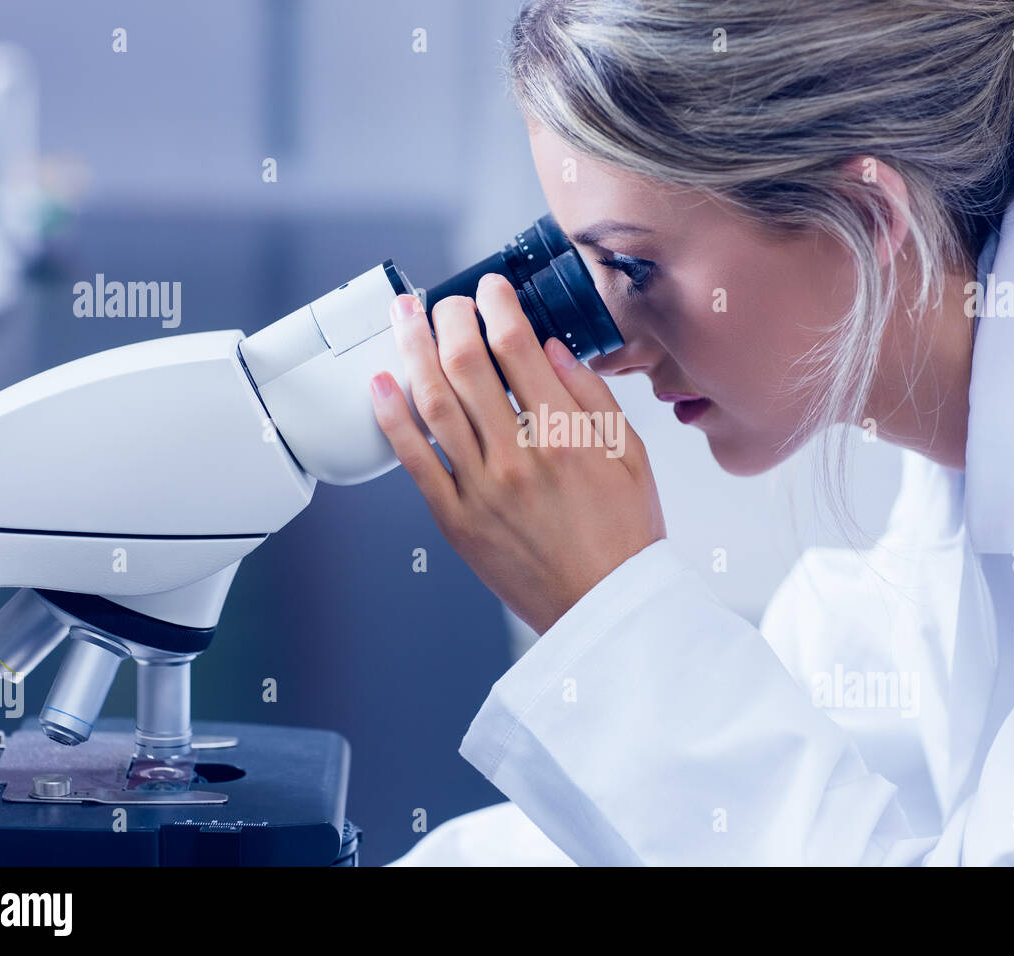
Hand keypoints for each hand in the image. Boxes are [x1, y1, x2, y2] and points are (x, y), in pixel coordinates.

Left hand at [369, 274, 665, 634]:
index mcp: (566, 436)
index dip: (499, 306)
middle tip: (448, 300)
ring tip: (404, 318)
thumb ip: (593, 399)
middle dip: (450, 317)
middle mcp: (518, 456)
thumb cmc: (623, 538)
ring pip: (433, 403)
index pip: (518, 347)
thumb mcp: (631, 458)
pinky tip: (382, 384)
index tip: (493, 290)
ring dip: (412, 351)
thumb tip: (555, 350)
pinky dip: (393, 418)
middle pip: (466, 364)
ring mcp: (482, 489)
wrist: (605, 609)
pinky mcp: (456, 519)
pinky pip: (415, 461)